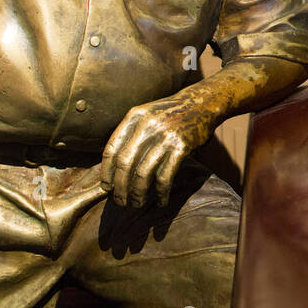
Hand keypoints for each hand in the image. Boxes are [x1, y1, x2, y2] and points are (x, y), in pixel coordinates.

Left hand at [100, 93, 217, 207]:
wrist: (201, 103)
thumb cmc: (170, 113)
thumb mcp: (145, 114)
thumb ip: (130, 133)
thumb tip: (112, 166)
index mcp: (134, 116)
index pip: (111, 149)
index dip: (106, 171)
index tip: (106, 187)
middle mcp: (147, 125)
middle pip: (125, 163)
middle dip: (119, 187)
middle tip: (120, 201)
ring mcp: (164, 136)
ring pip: (143, 173)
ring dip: (137, 193)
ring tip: (136, 203)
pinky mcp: (181, 147)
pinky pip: (165, 176)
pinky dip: (161, 192)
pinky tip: (161, 201)